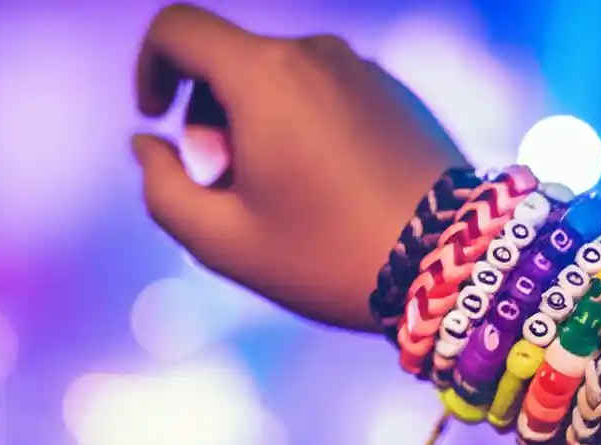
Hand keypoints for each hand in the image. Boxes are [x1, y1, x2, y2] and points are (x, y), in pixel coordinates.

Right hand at [133, 4, 467, 330]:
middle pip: (228, 62)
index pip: (176, 28)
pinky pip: (323, 93)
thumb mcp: (223, 241)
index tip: (156, 118)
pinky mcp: (394, 91)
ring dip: (256, 127)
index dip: (149, 67)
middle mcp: (314, 53)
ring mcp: (361, 68)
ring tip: (282, 200)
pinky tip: (326, 193)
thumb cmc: (330, 256)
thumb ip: (162, 188)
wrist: (452, 261)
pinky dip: (302, 127)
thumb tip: (148, 145)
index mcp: (263, 75)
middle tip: (230, 189)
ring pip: (277, 80)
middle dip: (208, 119)